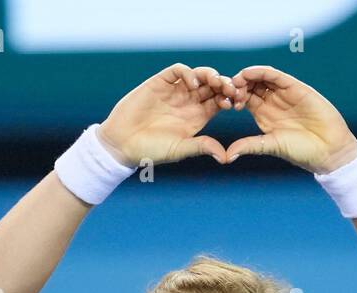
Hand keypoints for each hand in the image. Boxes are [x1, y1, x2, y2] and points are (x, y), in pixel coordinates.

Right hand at [98, 63, 237, 166]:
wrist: (122, 144)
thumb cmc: (150, 151)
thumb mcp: (179, 150)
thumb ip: (201, 147)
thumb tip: (225, 157)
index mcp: (197, 117)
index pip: (220, 101)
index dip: (229, 99)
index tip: (234, 103)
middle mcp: (188, 102)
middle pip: (213, 85)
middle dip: (224, 84)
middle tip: (230, 88)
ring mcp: (174, 91)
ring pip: (198, 75)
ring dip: (210, 74)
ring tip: (215, 81)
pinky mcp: (159, 83)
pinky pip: (177, 71)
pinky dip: (187, 72)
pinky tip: (192, 83)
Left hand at [226, 65, 356, 173]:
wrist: (328, 149)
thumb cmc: (300, 151)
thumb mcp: (270, 146)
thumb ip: (249, 146)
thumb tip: (227, 156)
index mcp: (263, 115)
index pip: (243, 99)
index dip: (231, 98)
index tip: (222, 103)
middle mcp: (271, 102)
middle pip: (250, 85)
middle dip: (236, 85)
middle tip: (226, 90)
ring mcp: (283, 93)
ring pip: (260, 78)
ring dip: (246, 77)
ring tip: (235, 82)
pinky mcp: (295, 87)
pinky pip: (275, 75)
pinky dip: (261, 71)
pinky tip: (248, 73)